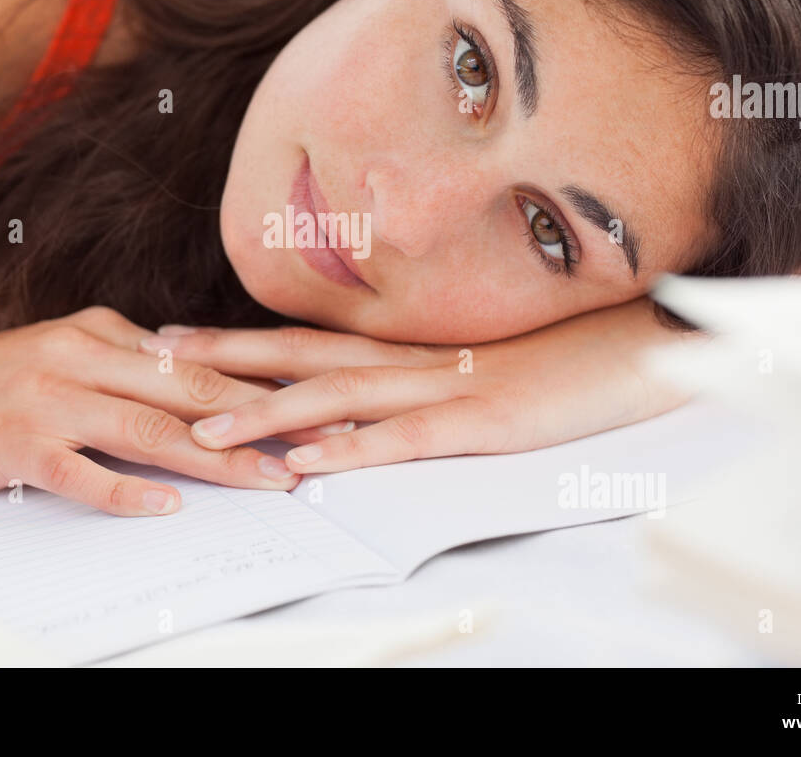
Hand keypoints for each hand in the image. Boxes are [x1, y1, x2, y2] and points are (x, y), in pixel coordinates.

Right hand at [0, 307, 299, 515]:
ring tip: (269, 483)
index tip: (312, 406)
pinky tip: (164, 507)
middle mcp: (79, 355)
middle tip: (317, 445)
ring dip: (216, 461)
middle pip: (188, 394)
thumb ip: (123, 364)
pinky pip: (79, 471)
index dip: (259, 388)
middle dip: (260, 422)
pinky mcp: (13, 444)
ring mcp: (46, 399)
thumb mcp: (58, 356)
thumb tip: (192, 378)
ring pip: (148, 430)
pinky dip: (123, 490)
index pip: (196, 363)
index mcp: (97, 331)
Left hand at [138, 298, 695, 473]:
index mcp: (414, 344)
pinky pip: (407, 438)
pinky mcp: (484, 422)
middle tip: (152, 357)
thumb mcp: (487, 358)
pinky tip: (308, 464)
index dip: (244, 338)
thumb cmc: (571, 349)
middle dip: (224, 359)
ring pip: (339, 397)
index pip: (312, 338)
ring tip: (203, 426)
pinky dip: (354, 450)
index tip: (178, 336)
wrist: (648, 336)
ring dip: (269, 411)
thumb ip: (430, 370)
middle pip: (303, 355)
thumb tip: (374, 388)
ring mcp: (448, 386)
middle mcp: (416, 358)